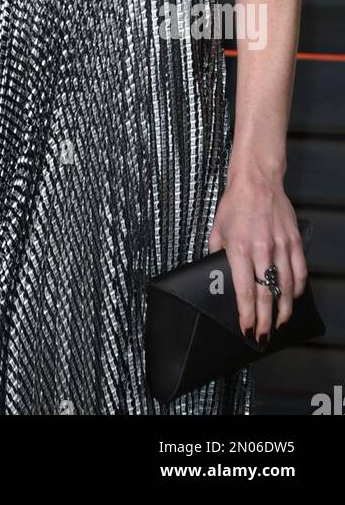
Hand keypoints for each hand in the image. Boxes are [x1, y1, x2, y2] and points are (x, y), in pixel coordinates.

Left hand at [207, 176, 306, 343]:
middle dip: (265, 320)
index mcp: (239, 248)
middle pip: (267, 293)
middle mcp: (261, 249)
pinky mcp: (293, 240)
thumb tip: (216, 274)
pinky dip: (298, 288)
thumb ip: (216, 254)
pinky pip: (300, 271)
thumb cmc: (235, 204)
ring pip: (287, 286)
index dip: (247, 313)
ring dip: (284, 309)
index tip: (246, 328)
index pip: (245, 289)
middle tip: (263, 336)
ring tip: (279, 323)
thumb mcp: (217, 230)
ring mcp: (280, 245)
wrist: (257, 180)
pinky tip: (294, 298)